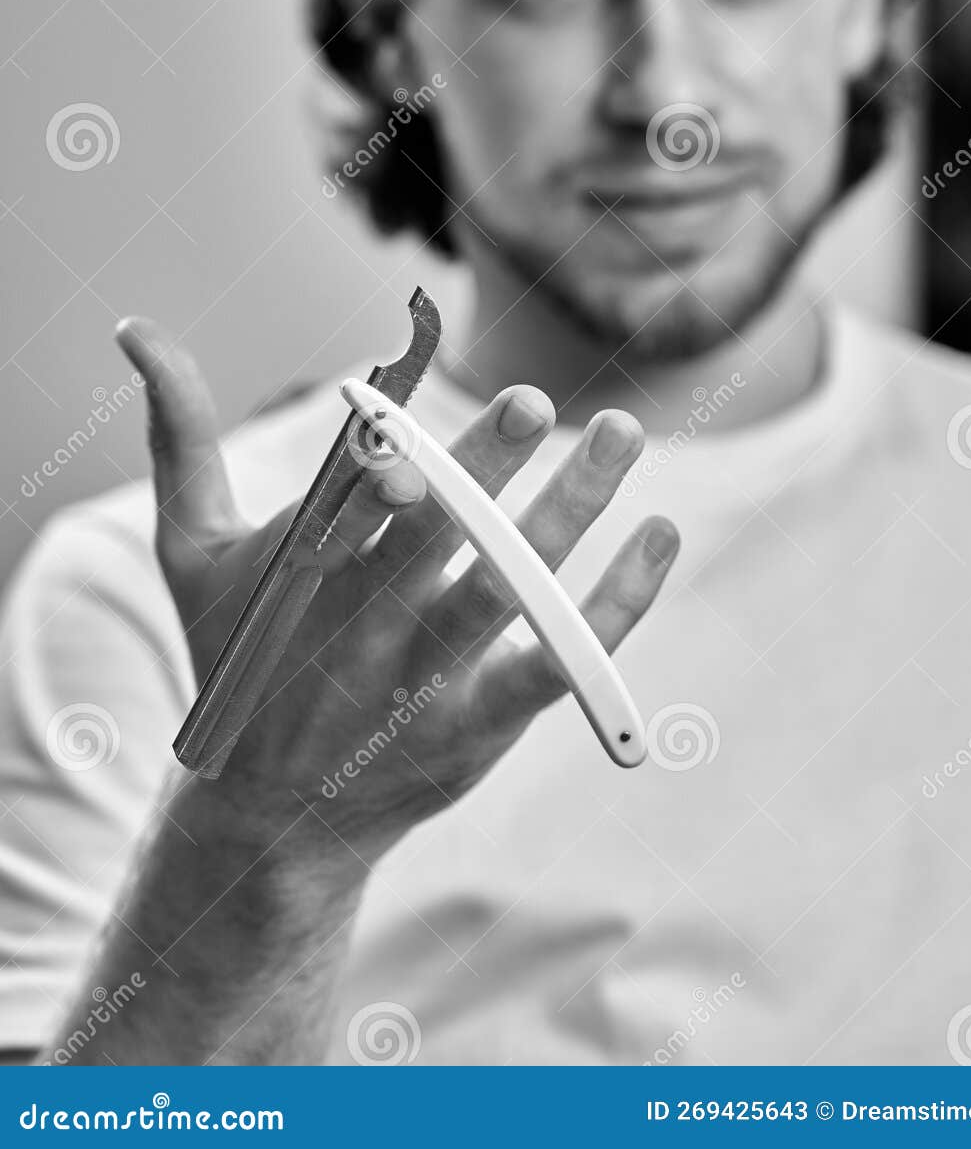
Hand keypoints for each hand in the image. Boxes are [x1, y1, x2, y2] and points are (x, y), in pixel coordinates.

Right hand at [115, 316, 679, 864]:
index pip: (338, 507)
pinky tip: (657, 535)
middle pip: (429, 545)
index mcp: (296, 575)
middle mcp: (361, 627)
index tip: (405, 418)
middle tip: (533, 403)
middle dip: (479, 474)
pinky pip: (555, 663)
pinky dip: (615, 606)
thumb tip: (135, 330)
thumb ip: (177, 437)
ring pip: (505, 591)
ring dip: (568, 514)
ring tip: (620, 434)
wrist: (272, 818)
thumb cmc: (241, 654)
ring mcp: (424, 680)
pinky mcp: (478, 725)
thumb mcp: (192, 553)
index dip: (373, 469)